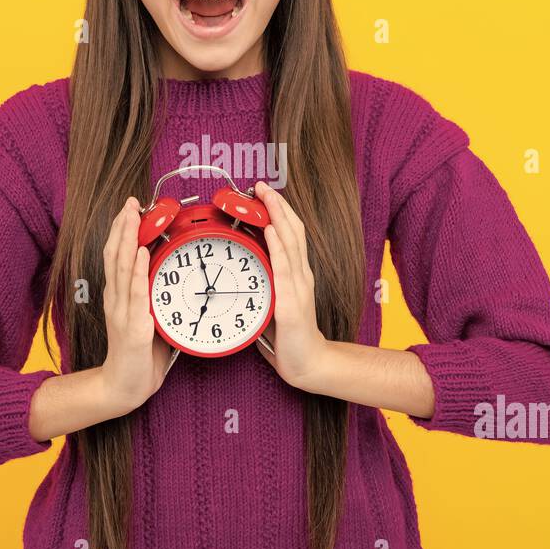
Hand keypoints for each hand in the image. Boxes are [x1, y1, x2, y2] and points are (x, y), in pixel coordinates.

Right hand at [100, 195, 177, 412]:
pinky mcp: (132, 327)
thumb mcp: (149, 319)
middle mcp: (117, 299)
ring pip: (123, 268)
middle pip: (116, 254)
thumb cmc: (139, 356)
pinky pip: (136, 294)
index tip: (131, 209)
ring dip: (128, 240)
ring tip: (133, 217)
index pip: (118, 255)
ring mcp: (122, 311)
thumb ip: (158, 299)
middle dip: (123, 226)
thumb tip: (180, 281)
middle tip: (131, 203)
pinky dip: (139, 271)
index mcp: (121, 296)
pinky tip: (142, 254)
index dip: (123, 230)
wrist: (123, 387)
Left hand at [254, 181, 330, 391]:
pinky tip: (269, 231)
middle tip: (261, 185)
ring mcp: (297, 287)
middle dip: (277, 205)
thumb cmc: (289, 335)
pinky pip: (283, 269)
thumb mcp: (273, 301)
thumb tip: (242, 266)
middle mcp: (300, 275)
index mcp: (296, 274)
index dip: (279, 211)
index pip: (290, 234)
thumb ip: (263, 282)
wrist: (307, 363)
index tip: (263, 193)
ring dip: (277, 216)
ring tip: (265, 197)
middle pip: (292, 230)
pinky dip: (277, 247)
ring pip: (290, 242)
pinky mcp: (290, 303)